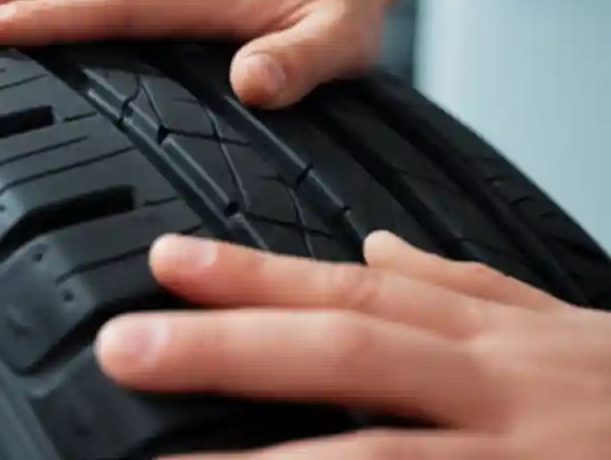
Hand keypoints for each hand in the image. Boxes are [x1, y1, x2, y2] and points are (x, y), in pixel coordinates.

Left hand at [95, 232, 610, 458]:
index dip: (256, 275)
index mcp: (501, 343)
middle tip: (125, 346)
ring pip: (380, 458)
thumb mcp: (570, 332)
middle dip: (232, 345)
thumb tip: (379, 252)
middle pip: (352, 353)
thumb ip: (471, 291)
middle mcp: (506, 393)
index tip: (166, 260)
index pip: (359, 292)